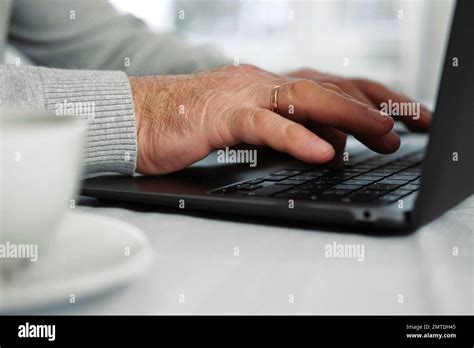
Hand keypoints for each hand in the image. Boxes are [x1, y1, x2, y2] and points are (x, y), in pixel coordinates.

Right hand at [130, 64, 403, 174]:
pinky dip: (294, 138)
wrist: (136, 117)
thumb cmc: (191, 125)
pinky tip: (320, 152)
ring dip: (347, 115)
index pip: (331, 84)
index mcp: (269, 86)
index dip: (371, 96)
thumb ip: (290, 132)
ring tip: (382, 134)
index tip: (404, 114)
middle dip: (373, 104)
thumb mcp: (251, 129)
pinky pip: (263, 124)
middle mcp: (261, 83)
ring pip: (303, 98)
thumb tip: (332, 146)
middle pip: (327, 86)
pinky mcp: (219, 116)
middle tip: (409, 124)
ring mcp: (241, 95)